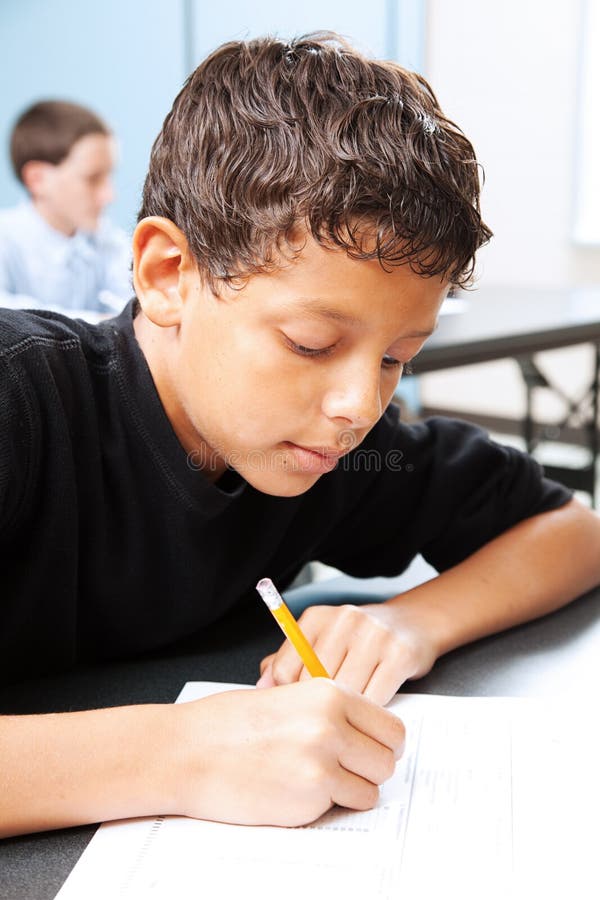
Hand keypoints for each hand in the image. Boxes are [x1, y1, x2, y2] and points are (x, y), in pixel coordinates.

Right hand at [172, 679, 404, 826]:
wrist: (189, 751)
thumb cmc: (229, 725)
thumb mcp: (287, 698)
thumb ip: (328, 712)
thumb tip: (365, 734)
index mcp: (329, 693)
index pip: (389, 725)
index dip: (383, 743)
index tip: (371, 752)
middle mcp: (332, 722)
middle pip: (389, 757)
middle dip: (372, 769)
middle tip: (347, 772)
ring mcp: (323, 759)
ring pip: (374, 786)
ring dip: (354, 790)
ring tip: (318, 782)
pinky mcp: (311, 793)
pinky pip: (348, 805)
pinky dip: (332, 806)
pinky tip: (300, 792)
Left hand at [257, 602, 437, 704]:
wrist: (411, 624)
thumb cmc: (357, 641)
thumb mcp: (319, 641)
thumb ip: (287, 661)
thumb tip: (262, 690)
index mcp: (316, 618)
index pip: (286, 669)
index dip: (289, 698)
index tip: (298, 711)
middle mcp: (344, 620)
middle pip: (315, 683)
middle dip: (318, 708)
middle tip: (324, 720)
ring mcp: (373, 635)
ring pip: (346, 693)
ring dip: (347, 711)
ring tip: (348, 714)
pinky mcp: (399, 653)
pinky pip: (375, 697)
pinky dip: (370, 710)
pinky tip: (369, 707)